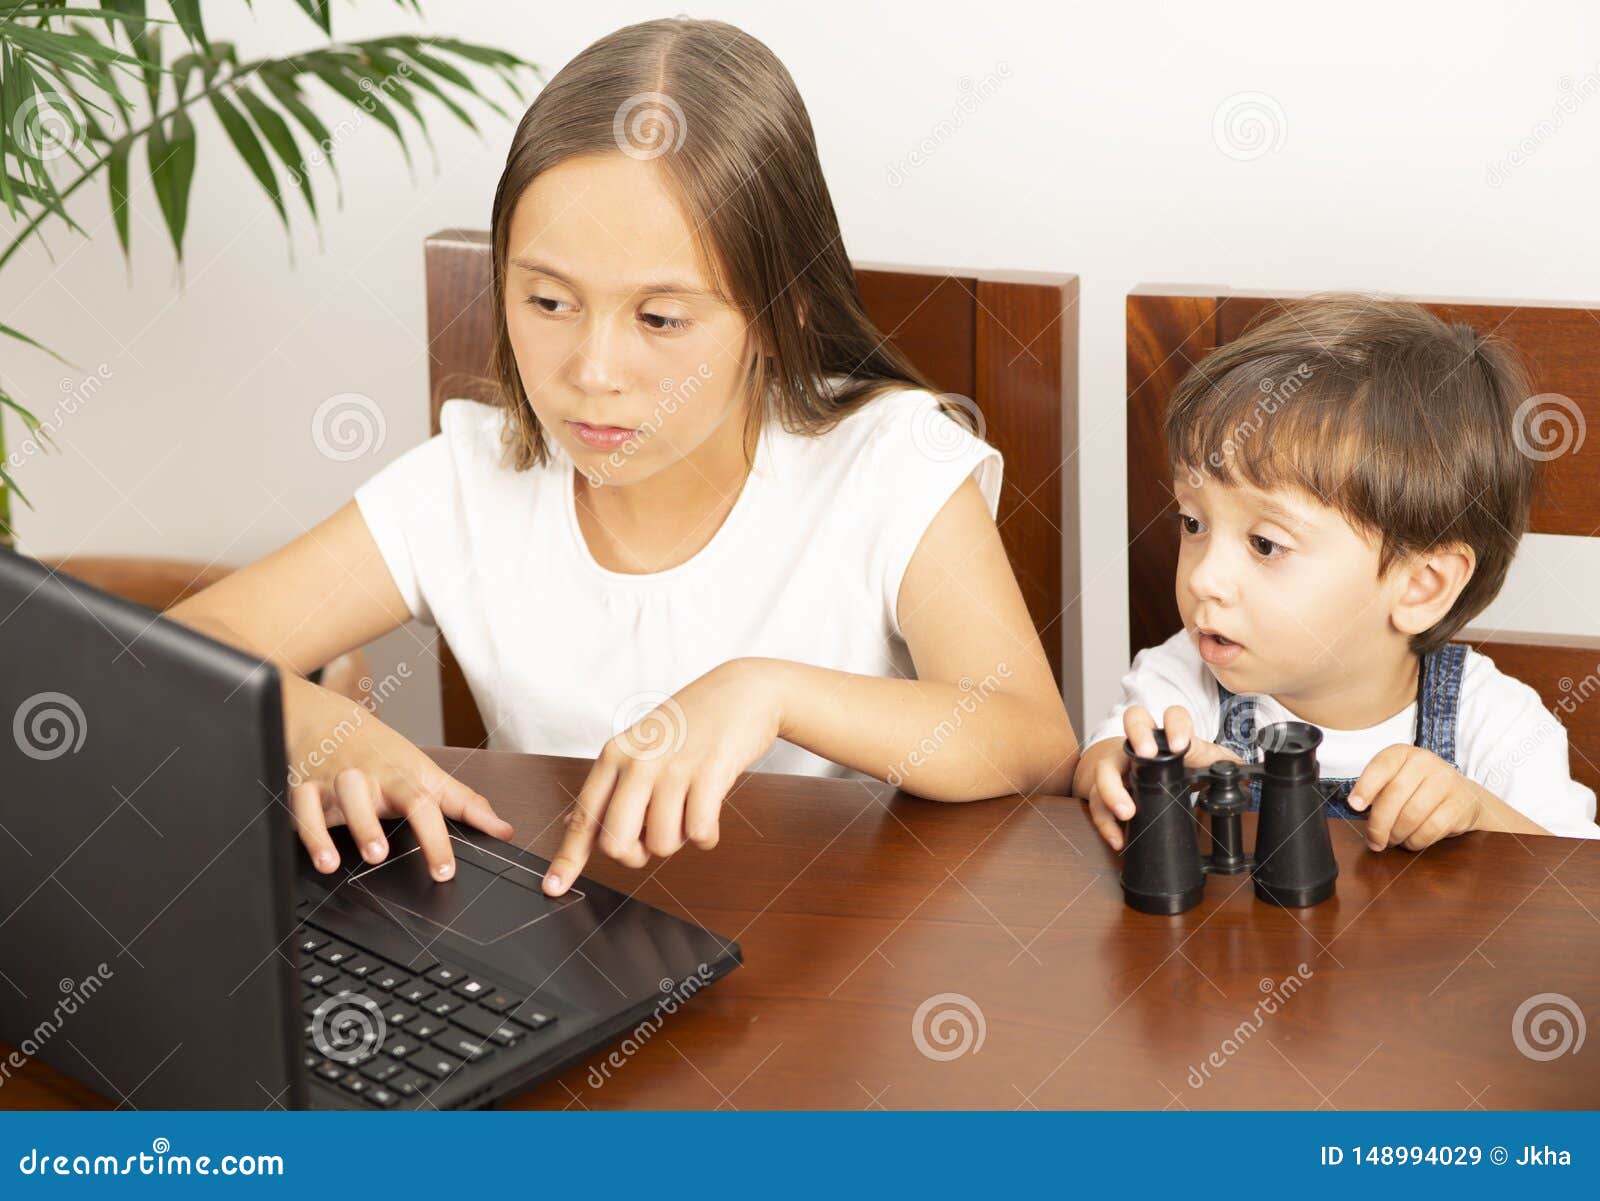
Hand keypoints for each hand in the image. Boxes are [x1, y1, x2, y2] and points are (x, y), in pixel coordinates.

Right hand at [283, 674, 513, 879]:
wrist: (323, 717)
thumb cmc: (380, 753)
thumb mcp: (424, 773)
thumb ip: (464, 804)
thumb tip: (505, 830)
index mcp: (407, 777)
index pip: (431, 804)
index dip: (441, 839)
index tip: (446, 872)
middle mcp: (377, 776)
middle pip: (398, 795)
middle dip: (416, 823)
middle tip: (409, 858)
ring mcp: (341, 779)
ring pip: (351, 795)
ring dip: (363, 825)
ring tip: (374, 856)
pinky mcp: (305, 786)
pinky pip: (305, 809)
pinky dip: (313, 834)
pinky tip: (324, 860)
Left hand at [542, 658, 782, 894]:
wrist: (743, 691)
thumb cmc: (691, 721)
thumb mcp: (640, 744)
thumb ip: (610, 785)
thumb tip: (574, 823)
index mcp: (614, 755)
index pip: (584, 816)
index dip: (567, 858)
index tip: (553, 887)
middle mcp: (638, 762)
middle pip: (616, 843)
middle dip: (636, 855)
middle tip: (652, 839)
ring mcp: (673, 767)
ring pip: (661, 844)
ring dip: (678, 841)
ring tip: (689, 810)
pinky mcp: (709, 774)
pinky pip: (699, 833)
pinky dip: (706, 836)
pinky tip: (710, 813)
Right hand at [1083, 704, 1243, 849]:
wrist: (1133, 765)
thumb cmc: (1168, 759)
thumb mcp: (1197, 759)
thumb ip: (1219, 762)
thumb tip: (1245, 770)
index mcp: (1165, 733)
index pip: (1172, 715)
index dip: (1176, 726)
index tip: (1182, 745)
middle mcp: (1137, 743)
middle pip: (1132, 723)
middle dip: (1138, 735)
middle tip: (1146, 754)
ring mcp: (1116, 764)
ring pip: (1104, 769)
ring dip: (1113, 790)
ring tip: (1127, 812)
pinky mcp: (1101, 790)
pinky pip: (1097, 805)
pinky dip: (1106, 824)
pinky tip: (1118, 838)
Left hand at [1350, 745, 1484, 850]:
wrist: (1466, 796)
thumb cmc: (1419, 789)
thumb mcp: (1396, 779)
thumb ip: (1377, 790)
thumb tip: (1356, 809)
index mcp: (1403, 753)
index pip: (1381, 766)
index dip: (1365, 787)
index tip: (1354, 806)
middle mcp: (1425, 762)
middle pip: (1394, 795)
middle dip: (1379, 824)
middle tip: (1374, 841)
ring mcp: (1446, 781)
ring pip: (1411, 815)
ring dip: (1397, 835)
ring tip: (1393, 840)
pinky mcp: (1460, 804)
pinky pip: (1431, 829)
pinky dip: (1416, 841)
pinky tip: (1411, 841)